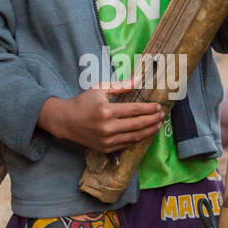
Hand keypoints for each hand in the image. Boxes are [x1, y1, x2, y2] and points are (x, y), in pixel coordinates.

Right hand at [39, 81, 165, 152]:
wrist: (66, 121)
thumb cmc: (83, 102)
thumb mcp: (100, 89)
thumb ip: (121, 86)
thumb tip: (139, 78)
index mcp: (107, 110)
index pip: (135, 110)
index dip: (149, 109)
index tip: (158, 106)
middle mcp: (108, 127)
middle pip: (138, 124)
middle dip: (153, 119)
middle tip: (162, 115)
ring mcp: (107, 140)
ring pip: (135, 137)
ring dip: (149, 131)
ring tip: (157, 124)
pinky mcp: (106, 148)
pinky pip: (127, 144)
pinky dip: (138, 139)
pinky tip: (145, 133)